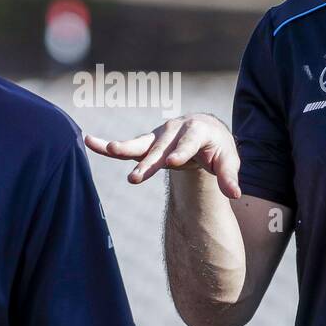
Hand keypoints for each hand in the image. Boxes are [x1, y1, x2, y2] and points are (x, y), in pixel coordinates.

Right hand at [84, 114, 241, 198]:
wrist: (205, 133)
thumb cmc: (218, 148)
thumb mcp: (228, 160)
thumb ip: (229, 177)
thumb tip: (235, 195)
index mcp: (197, 131)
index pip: (189, 142)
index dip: (181, 152)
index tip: (172, 162)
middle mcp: (175, 130)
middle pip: (160, 148)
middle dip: (149, 162)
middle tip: (136, 178)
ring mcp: (158, 137)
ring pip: (140, 144)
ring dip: (123, 149)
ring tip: (108, 151)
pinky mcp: (147, 144)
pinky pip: (127, 146)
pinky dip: (108, 145)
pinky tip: (90, 141)